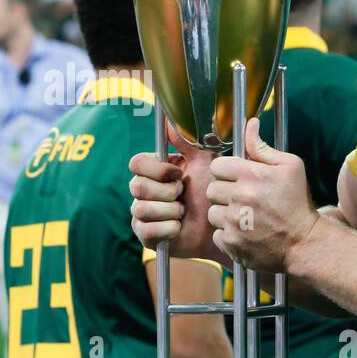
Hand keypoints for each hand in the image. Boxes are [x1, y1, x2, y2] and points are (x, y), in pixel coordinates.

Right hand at [128, 118, 218, 259]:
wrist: (220, 224)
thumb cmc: (212, 192)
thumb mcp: (203, 161)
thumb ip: (186, 141)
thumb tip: (169, 121)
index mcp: (153, 170)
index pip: (136, 162)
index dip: (157, 169)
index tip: (178, 173)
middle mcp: (143, 191)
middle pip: (137, 186)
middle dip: (166, 191)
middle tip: (183, 194)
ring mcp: (142, 213)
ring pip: (142, 208)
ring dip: (170, 211)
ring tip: (183, 211)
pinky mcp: (145, 235)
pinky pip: (147, 229)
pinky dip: (169, 228)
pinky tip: (179, 227)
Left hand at [206, 117, 317, 272]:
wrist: (304, 242)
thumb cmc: (297, 202)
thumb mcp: (290, 167)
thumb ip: (262, 147)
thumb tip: (250, 124)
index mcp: (252, 174)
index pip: (217, 166)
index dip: (226, 172)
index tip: (237, 179)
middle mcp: (240, 197)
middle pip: (212, 189)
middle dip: (224, 193)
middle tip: (242, 199)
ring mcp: (234, 221)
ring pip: (212, 212)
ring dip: (225, 214)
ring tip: (244, 217)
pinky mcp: (232, 243)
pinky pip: (216, 234)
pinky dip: (228, 234)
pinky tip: (244, 233)